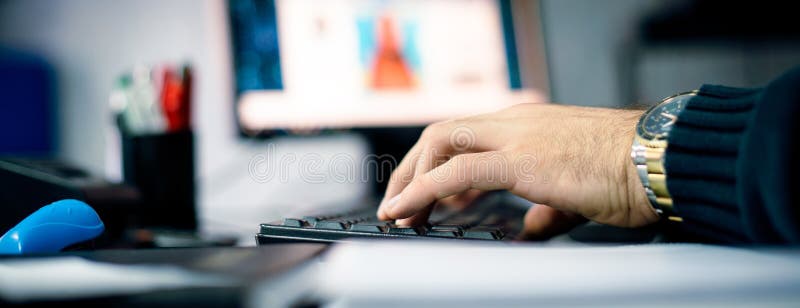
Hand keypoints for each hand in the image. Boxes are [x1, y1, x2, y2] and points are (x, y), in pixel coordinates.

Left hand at [376, 103, 658, 238]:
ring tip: (398, 212)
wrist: (660, 160)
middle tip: (399, 203)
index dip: (436, 164)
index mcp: (526, 125)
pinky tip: (410, 210)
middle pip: (442, 134)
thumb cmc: (628, 172)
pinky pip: (456, 171)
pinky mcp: (521, 159)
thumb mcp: (575, 192)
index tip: (424, 194)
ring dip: (411, 179)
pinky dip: (424, 190)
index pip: (464, 133)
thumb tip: (529, 228)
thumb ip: (545, 209)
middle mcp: (515, 123)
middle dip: (412, 168)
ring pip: (440, 144)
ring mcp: (516, 136)